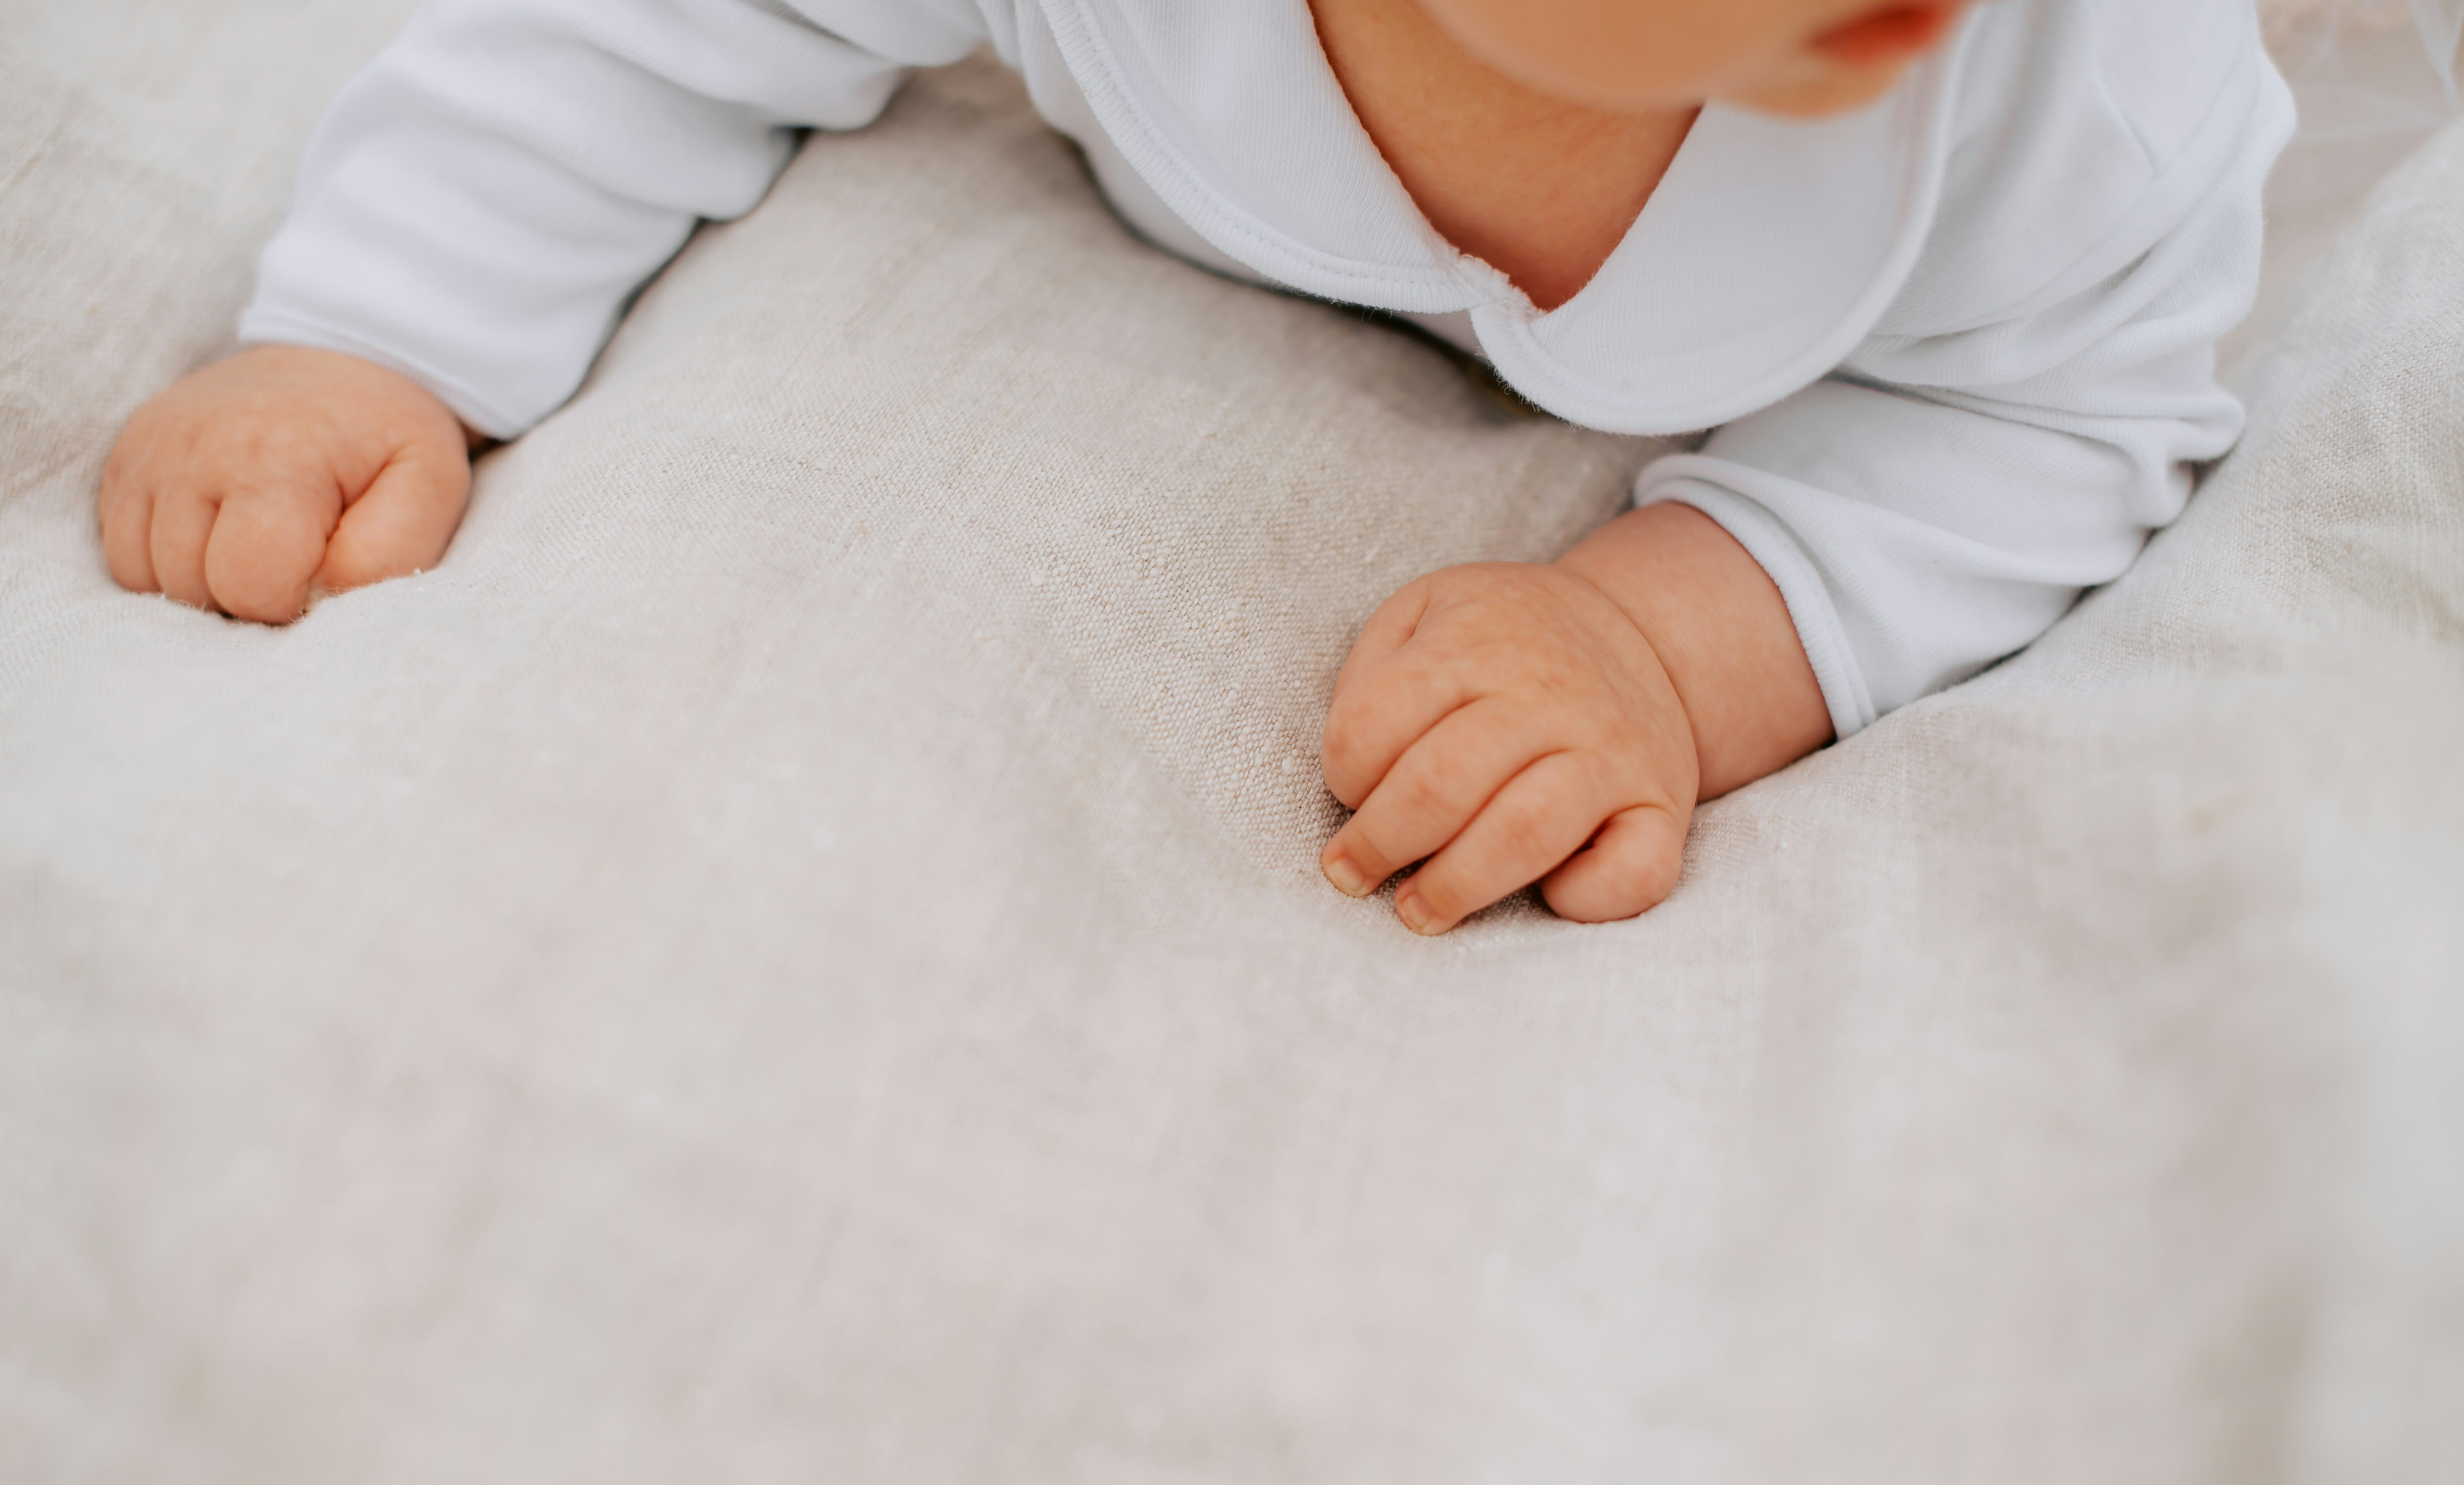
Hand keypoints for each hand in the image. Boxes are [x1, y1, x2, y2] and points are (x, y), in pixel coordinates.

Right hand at [98, 345, 473, 622]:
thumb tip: (322, 599)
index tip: (320, 566)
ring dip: (205, 582)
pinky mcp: (126, 460)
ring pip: (150, 579)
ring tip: (256, 540)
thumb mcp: (429, 483)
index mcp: (274, 457)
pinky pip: (123, 556)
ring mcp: (149, 452)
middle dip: (248, 595)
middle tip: (292, 551)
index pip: (251, 586)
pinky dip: (168, 563)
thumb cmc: (386, 434)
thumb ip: (390, 552)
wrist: (339, 361)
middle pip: (196, 589)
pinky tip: (216, 533)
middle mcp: (194, 449)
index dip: (291, 600)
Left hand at [1317, 502, 1833, 933]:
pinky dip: (1584, 899)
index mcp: (1477, 640)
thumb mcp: (1425, 613)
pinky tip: (1548, 895)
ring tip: (1417, 909)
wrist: (1644, 634)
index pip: (1373, 723)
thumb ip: (1371, 677)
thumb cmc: (1505, 642)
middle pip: (1440, 785)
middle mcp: (1550, 694)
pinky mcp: (1662, 808)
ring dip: (1455, 886)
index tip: (1351, 793)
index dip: (1343, 773)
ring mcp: (1612, 753)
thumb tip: (1356, 783)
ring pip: (1524, 835)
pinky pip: (1633, 873)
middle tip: (1353, 875)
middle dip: (1379, 844)